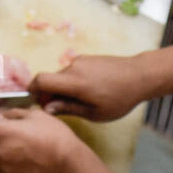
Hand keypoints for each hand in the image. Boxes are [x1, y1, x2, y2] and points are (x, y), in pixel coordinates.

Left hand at [0, 107, 86, 172]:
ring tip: (12, 136)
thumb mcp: (36, 115)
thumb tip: (2, 115)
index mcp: (4, 133)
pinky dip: (3, 153)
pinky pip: (0, 161)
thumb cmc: (56, 137)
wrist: (68, 166)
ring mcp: (4, 164)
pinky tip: (19, 149)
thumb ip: (14, 114)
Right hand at [29, 53, 151, 120]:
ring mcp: (81, 60)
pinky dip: (72, 83)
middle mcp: (73, 67)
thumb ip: (68, 108)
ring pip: (62, 77)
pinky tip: (88, 93)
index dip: (32, 91)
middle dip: (49, 94)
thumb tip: (46, 108)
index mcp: (74, 81)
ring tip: (79, 103)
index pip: (40, 80)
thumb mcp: (94, 112)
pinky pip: (72, 72)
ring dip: (63, 89)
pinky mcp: (87, 59)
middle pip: (51, 80)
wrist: (141, 75)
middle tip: (59, 110)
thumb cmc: (120, 98)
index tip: (35, 103)